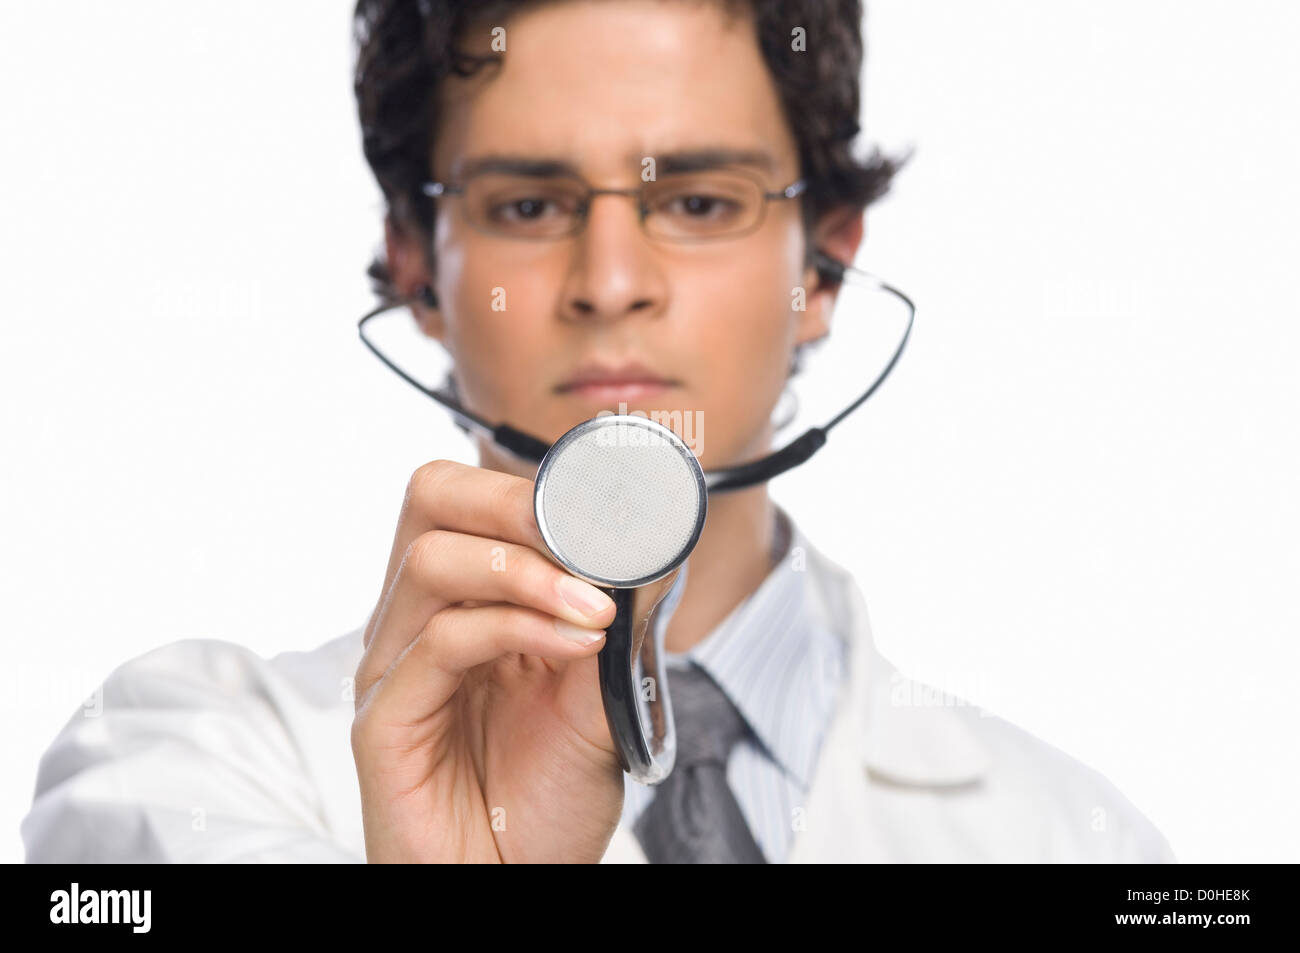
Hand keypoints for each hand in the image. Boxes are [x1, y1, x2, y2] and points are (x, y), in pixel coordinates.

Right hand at [350, 459, 680, 862]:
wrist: (518, 884)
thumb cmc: (545, 797)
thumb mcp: (598, 689)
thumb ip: (610, 617)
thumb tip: (646, 541)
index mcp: (460, 601)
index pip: (470, 497)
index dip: (538, 486)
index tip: (616, 505)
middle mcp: (416, 622)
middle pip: (429, 498)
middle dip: (517, 501)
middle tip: (588, 533)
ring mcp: (393, 667)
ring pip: (432, 559)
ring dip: (530, 570)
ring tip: (596, 609)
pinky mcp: (383, 720)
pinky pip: (441, 640)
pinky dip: (517, 626)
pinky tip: (577, 644)